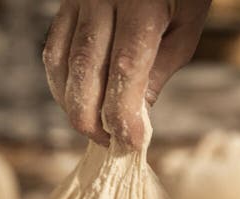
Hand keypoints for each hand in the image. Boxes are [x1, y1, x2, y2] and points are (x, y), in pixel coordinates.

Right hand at [43, 0, 210, 148]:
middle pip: (84, 70)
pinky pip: (53, 50)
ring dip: (73, 104)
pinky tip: (77, 99)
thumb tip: (134, 115)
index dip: (123, 114)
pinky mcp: (65, 3)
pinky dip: (61, 83)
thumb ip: (160, 67)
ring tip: (94, 125)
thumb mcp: (186, 23)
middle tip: (108, 142)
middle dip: (91, 117)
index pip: (124, 68)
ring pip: (61, 63)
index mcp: (142, 2)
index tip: (130, 143)